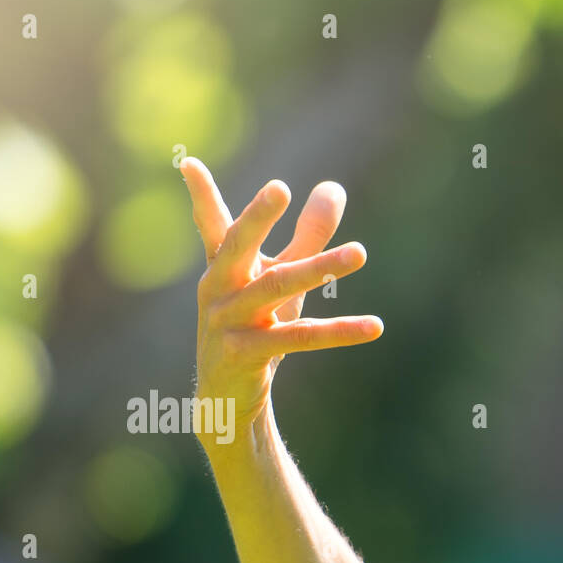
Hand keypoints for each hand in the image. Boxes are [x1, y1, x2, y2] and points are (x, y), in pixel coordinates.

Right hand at [179, 157, 382, 453]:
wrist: (226, 400)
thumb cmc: (254, 329)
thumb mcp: (280, 280)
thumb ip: (307, 235)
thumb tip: (334, 187)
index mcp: (222, 268)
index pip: (213, 225)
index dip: (201, 195)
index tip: (189, 162)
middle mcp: (218, 290)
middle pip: (236, 247)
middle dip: (256, 218)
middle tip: (279, 188)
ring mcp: (227, 324)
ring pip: (276, 288)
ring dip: (319, 269)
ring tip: (359, 253)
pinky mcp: (245, 356)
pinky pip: (298, 339)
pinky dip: (338, 332)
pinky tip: (374, 326)